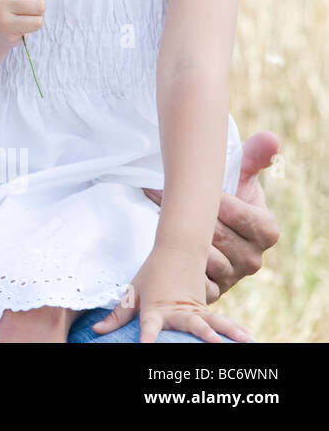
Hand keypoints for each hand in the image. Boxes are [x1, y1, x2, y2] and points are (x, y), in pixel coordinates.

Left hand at [94, 244, 251, 342]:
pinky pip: (222, 319)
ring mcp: (194, 308)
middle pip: (191, 322)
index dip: (147, 337)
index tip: (145, 347)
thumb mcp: (132, 294)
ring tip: (245, 341)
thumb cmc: (151, 276)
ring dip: (229, 331)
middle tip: (214, 343)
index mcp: (154, 308)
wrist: (176, 251)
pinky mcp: (206, 307)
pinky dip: (235, 329)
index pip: (148, 325)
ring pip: (214, 320)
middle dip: (203, 334)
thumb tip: (97, 331)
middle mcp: (177, 310)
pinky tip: (249, 339)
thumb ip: (117, 316)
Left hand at [143, 130, 280, 300]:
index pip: (236, 213)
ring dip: (179, 239)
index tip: (186, 185)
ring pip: (203, 258)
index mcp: (266, 231)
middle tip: (159, 195)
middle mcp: (253, 259)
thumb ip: (253, 158)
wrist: (204, 233)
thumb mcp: (238, 178)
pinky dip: (178, 267)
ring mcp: (232, 278)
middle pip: (215, 234)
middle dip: (188, 215)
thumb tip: (270, 138)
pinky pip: (194, 282)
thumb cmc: (224, 201)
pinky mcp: (211, 292)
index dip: (210, 199)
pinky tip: (165, 252)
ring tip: (161, 222)